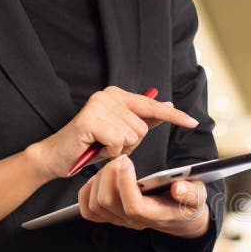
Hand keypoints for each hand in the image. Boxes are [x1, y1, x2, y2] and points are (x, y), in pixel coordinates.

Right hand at [25, 86, 198, 181]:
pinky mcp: (90, 120)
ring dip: (119, 149)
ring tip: (101, 145)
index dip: (174, 116)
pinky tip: (96, 148)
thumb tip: (167, 107)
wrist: (58, 156)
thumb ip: (143, 120)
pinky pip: (118, 142)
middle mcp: (108, 96)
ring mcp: (99, 106)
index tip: (192, 122)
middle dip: (130, 143)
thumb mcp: (122, 132)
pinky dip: (109, 152)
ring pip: (132, 136)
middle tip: (109, 144)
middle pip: (143, 127)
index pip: (152, 105)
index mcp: (117, 95)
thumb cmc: (90, 145)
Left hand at [77, 154, 209, 237]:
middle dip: (109, 175)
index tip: (127, 161)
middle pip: (108, 203)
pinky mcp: (111, 216)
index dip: (125, 184)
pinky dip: (87, 192)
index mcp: (156, 215)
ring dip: (99, 180)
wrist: (181, 216)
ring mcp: (121, 220)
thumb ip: (191, 192)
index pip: (133, 206)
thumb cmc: (188, 203)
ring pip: (96, 205)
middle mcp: (134, 220)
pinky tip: (99, 178)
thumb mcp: (198, 195)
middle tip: (120, 158)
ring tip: (113, 165)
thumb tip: (178, 188)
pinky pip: (89, 210)